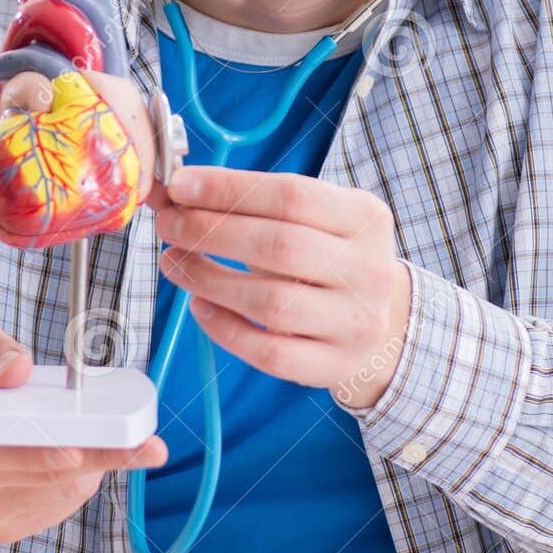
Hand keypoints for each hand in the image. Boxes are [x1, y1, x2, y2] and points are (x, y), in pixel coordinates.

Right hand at [0, 316, 167, 543]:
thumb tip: (19, 369)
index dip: (34, 450)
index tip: (75, 451)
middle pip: (36, 474)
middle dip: (95, 457)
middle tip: (150, 448)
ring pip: (55, 490)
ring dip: (92, 463)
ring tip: (114, 436)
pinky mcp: (6, 529)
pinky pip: (57, 503)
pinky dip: (79, 477)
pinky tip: (78, 453)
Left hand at [154, 167, 411, 410]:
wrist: (383, 322)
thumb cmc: (328, 259)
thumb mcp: (311, 219)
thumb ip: (249, 201)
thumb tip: (174, 190)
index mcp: (365, 218)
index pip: (292, 195)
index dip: (229, 189)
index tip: (180, 187)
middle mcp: (369, 270)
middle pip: (280, 246)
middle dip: (212, 232)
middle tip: (170, 226)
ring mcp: (355, 322)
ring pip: (271, 303)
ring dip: (209, 280)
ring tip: (174, 263)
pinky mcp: (334, 365)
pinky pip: (269, 352)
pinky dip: (225, 328)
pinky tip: (199, 305)